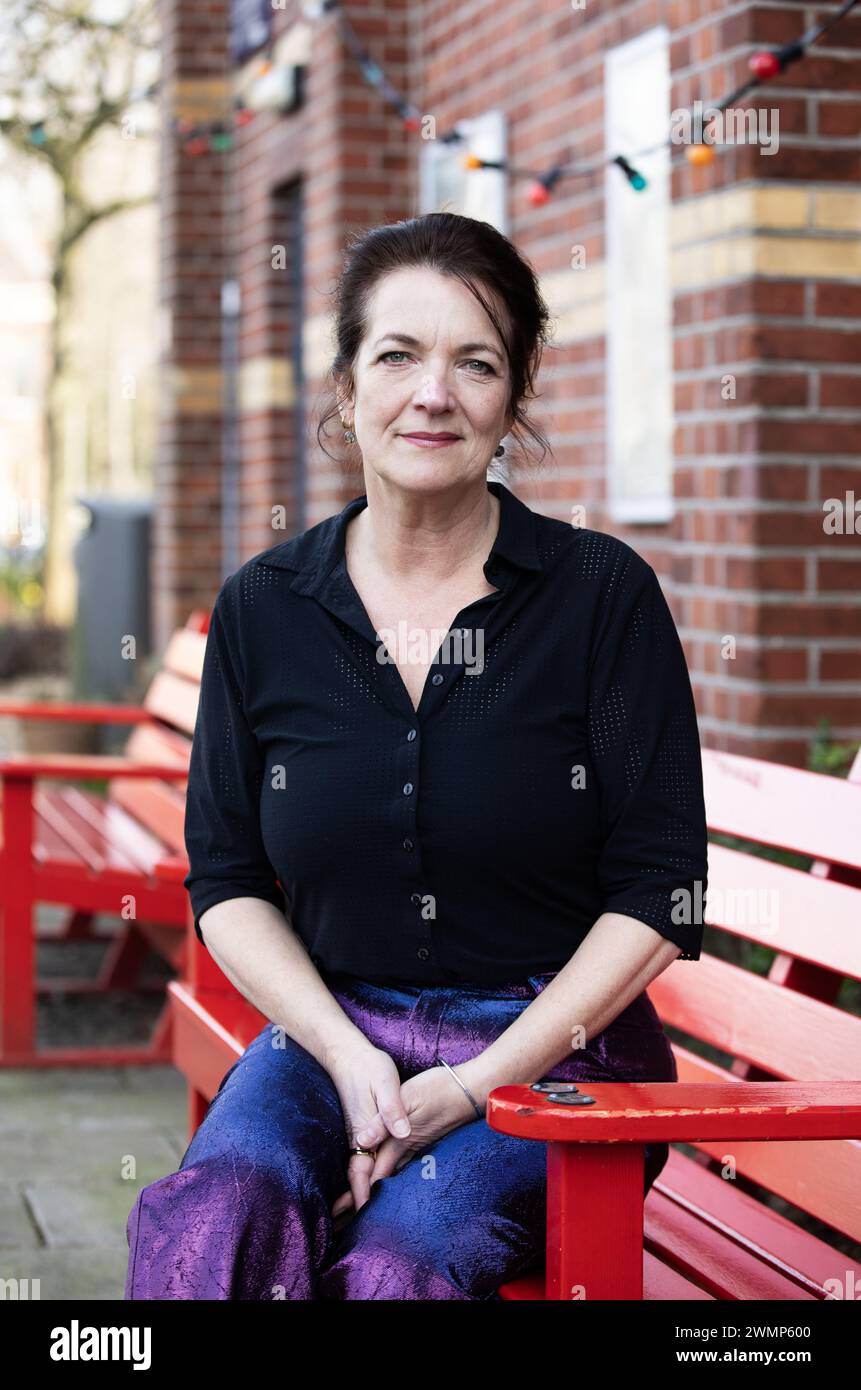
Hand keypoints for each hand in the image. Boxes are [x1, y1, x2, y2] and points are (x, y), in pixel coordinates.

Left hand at [330, 1062, 479, 1221]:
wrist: (474, 1089)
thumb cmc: (440, 1089)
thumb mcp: (408, 1097)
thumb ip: (384, 1120)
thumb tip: (362, 1140)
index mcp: (399, 1142)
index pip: (372, 1175)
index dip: (354, 1194)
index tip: (337, 1213)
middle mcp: (407, 1150)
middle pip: (380, 1181)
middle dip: (360, 1200)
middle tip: (340, 1219)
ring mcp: (417, 1147)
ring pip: (392, 1176)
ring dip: (375, 1190)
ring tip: (358, 1207)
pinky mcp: (424, 1141)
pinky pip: (402, 1167)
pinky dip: (390, 1177)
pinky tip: (388, 1179)